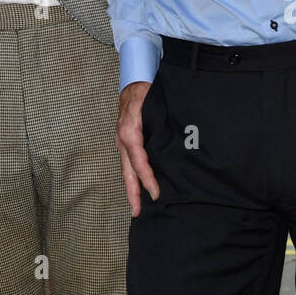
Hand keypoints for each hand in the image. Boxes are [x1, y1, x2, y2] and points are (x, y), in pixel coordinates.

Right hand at [116, 80, 159, 217]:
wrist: (133, 82)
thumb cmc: (145, 92)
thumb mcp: (152, 105)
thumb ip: (160, 124)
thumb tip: (174, 146)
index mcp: (129, 132)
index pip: (138, 160)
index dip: (147, 178)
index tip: (156, 193)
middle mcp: (122, 139)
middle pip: (127, 171)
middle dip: (132, 193)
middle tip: (137, 212)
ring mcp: (121, 141)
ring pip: (126, 169)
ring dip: (131, 188)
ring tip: (136, 206)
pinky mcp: (125, 142)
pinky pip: (128, 162)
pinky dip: (132, 176)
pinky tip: (139, 186)